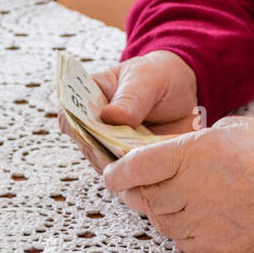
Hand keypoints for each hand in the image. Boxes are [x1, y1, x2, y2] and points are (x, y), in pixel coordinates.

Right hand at [57, 49, 199, 174]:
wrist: (185, 93)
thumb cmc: (159, 77)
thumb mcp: (147, 79)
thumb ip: (130, 97)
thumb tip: (109, 117)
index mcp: (87, 97)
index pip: (68, 117)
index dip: (80, 128)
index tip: (102, 131)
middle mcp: (92, 126)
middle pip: (87, 147)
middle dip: (108, 150)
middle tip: (133, 146)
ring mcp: (108, 147)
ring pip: (106, 166)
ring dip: (126, 164)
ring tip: (149, 153)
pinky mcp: (127, 162)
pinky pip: (127, 175)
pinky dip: (140, 173)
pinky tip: (156, 164)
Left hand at [101, 116, 253, 252]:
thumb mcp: (229, 129)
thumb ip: (190, 146)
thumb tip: (165, 159)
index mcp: (194, 153)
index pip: (134, 168)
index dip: (117, 170)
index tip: (112, 171)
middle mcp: (192, 190)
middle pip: (143, 196)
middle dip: (138, 188)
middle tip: (141, 181)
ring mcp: (202, 222)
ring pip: (159, 220)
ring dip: (161, 207)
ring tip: (180, 193)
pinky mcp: (214, 247)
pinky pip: (180, 239)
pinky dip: (182, 226)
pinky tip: (199, 211)